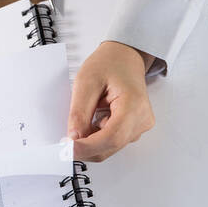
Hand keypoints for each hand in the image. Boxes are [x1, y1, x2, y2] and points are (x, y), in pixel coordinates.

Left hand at [67, 40, 155, 163]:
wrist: (124, 57)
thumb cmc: (109, 63)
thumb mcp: (86, 82)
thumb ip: (79, 112)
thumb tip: (74, 138)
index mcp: (134, 105)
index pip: (111, 137)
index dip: (88, 147)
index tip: (67, 149)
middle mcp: (142, 120)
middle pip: (110, 146)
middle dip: (85, 147)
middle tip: (65, 140)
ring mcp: (140, 126)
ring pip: (110, 147)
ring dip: (91, 141)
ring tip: (85, 116)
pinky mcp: (134, 129)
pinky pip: (112, 142)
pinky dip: (97, 138)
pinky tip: (93, 120)